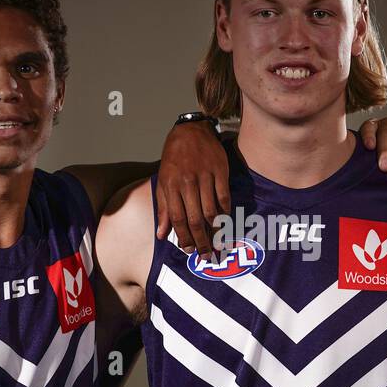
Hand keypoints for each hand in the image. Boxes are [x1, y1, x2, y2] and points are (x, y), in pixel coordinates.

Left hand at [155, 121, 231, 258]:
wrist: (190, 130)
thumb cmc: (174, 158)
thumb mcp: (163, 181)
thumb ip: (164, 209)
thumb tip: (162, 235)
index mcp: (171, 185)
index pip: (178, 218)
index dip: (183, 237)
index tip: (189, 251)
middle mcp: (187, 182)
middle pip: (195, 218)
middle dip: (201, 241)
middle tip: (207, 255)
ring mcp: (205, 176)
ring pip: (211, 210)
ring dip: (215, 231)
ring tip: (217, 244)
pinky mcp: (220, 170)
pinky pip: (224, 197)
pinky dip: (225, 212)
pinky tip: (224, 221)